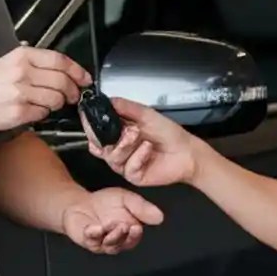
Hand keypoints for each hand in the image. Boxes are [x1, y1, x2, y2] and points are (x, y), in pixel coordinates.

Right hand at [0, 46, 91, 131]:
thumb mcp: (9, 61)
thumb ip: (34, 60)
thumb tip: (63, 66)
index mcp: (22, 56)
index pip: (59, 60)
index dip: (77, 70)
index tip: (85, 78)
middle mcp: (22, 72)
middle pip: (62, 80)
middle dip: (72, 90)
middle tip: (73, 95)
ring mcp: (21, 93)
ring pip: (56, 98)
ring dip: (58, 103)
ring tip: (50, 103)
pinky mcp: (19, 112)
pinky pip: (43, 113)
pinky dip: (43, 113)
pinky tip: (35, 110)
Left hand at [61, 187, 164, 254]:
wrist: (81, 203)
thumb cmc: (106, 203)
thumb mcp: (126, 199)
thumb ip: (141, 207)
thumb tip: (160, 217)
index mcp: (128, 233)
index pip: (134, 238)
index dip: (135, 235)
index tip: (136, 227)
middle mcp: (116, 241)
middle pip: (122, 243)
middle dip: (123, 236)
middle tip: (124, 226)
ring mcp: (101, 242)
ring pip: (107, 245)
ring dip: (110, 237)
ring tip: (109, 227)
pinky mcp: (87, 240)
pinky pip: (90, 240)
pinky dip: (93, 234)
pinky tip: (94, 228)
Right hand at [84, 97, 200, 186]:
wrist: (186, 152)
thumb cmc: (169, 134)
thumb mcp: (146, 114)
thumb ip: (126, 107)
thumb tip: (109, 99)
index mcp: (119, 134)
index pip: (97, 133)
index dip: (91, 127)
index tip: (91, 118)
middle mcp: (119, 149)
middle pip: (99, 146)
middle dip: (109, 136)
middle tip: (126, 129)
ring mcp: (125, 164)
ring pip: (112, 157)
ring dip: (125, 145)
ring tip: (138, 136)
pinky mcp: (134, 176)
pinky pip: (127, 168)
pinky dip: (138, 156)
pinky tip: (148, 149)